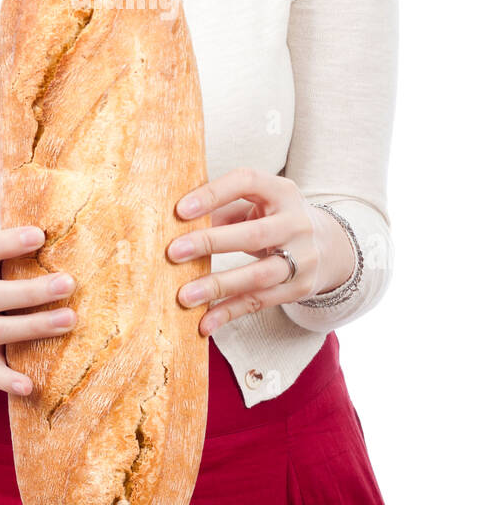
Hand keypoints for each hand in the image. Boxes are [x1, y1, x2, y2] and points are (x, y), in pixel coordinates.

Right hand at [0, 226, 77, 395]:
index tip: (39, 234)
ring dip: (33, 326)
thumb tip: (91, 218)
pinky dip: (7, 380)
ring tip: (70, 319)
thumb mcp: (6, 256)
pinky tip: (30, 386)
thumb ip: (34, 244)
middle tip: (69, 283)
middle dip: (32, 291)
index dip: (7, 241)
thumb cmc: (5, 275)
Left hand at [166, 168, 351, 335]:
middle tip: (174, 252)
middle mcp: (296, 222)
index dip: (214, 194)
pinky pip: (260, 301)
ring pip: (258, 275)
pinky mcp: (300, 287)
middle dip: (211, 243)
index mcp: (281, 191)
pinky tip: (205, 322)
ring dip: (219, 286)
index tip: (180, 210)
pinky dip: (230, 312)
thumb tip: (181, 226)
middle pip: (254, 234)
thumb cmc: (275, 218)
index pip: (247, 182)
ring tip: (184, 296)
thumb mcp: (256, 204)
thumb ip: (222, 210)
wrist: (329, 246)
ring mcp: (303, 257)